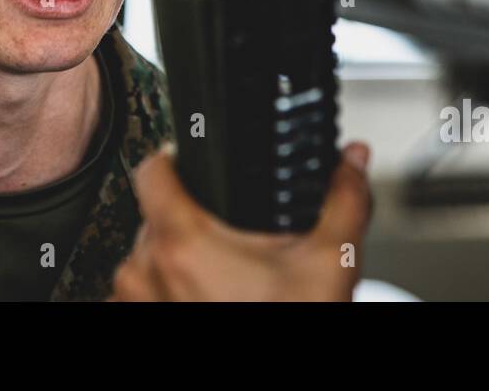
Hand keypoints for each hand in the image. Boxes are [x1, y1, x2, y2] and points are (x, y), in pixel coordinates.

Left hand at [111, 141, 372, 300]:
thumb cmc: (291, 326)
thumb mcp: (328, 264)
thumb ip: (342, 201)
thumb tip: (353, 161)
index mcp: (183, 241)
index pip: (151, 171)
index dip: (173, 160)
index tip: (187, 163)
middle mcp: (145, 272)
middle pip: (156, 218)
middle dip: (192, 224)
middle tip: (232, 246)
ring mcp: (135, 306)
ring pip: (146, 260)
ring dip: (176, 264)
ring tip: (223, 285)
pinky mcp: (135, 329)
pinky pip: (141, 297)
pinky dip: (167, 296)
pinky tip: (206, 306)